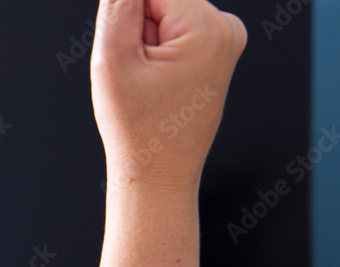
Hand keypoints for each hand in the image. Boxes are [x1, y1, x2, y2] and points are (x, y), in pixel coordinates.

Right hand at [91, 0, 246, 190]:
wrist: (158, 176)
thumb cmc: (137, 128)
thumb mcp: (112, 59)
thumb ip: (118, 5)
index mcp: (208, 28)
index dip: (126, 16)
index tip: (129, 55)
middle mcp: (227, 28)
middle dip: (138, 28)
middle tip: (137, 75)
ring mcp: (226, 41)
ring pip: (165, 14)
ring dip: (145, 41)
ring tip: (147, 83)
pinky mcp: (217, 52)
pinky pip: (175, 32)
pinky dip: (156, 52)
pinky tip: (156, 85)